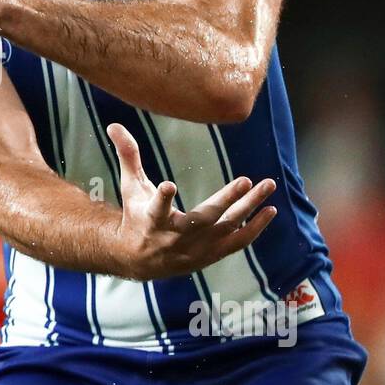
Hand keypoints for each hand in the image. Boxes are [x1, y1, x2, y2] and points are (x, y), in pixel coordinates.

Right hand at [106, 123, 276, 281]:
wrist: (140, 260)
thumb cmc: (137, 216)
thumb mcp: (131, 188)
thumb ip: (128, 157)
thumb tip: (114, 125)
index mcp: (152, 220)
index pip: (156, 209)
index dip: (161, 199)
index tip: (167, 186)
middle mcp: (175, 237)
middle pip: (204, 219)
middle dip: (226, 201)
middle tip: (247, 181)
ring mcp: (195, 249)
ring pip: (227, 228)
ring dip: (249, 209)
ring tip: (268, 187)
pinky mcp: (210, 255)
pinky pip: (236, 243)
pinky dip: (254, 229)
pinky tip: (270, 211)